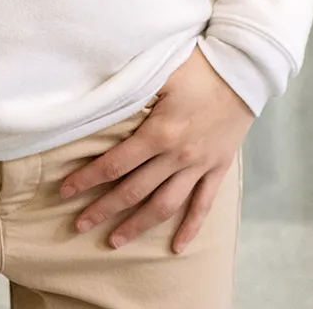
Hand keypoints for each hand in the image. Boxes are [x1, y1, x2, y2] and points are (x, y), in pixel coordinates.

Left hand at [60, 48, 250, 252]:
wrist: (246, 70)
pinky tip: (177, 247)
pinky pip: (204, 204)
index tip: (66, 191)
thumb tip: (98, 102)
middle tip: (78, 225)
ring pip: (165, 205)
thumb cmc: (200, 65)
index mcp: (160, 133)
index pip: (115, 164)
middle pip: (134, 191)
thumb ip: (132, 90)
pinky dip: (191, 227)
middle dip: (103, 209)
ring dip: (138, 226)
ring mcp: (200, 165)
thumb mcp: (162, 71)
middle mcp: (178, 156)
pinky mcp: (218, 167)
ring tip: (114, 241)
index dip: (88, 179)